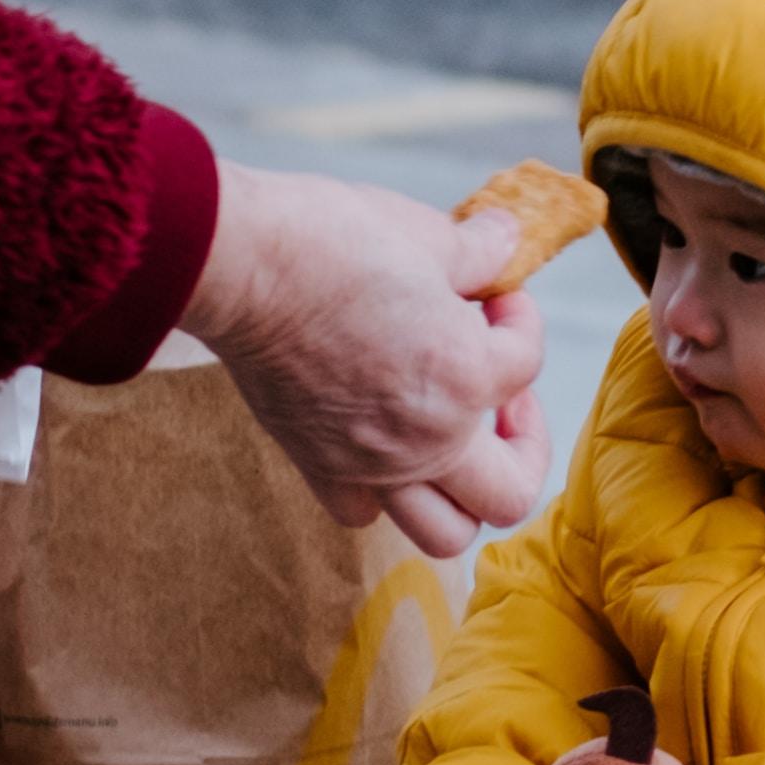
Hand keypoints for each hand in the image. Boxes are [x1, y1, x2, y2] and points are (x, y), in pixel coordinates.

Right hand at [182, 164, 549, 556]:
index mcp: (466, 375)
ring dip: (464, 495)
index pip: (527, 362)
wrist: (238, 266)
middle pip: (510, 492)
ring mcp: (373, 465)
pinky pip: (363, 513)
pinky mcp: (318, 465)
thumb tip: (505, 242)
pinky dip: (383, 495)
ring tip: (454, 440)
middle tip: (502, 398)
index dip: (519, 318)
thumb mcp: (422, 232)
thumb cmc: (327, 243)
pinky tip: (384, 447)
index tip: (492, 294)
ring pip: (446, 532)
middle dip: (523, 444)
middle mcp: (429, 438)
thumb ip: (478, 251)